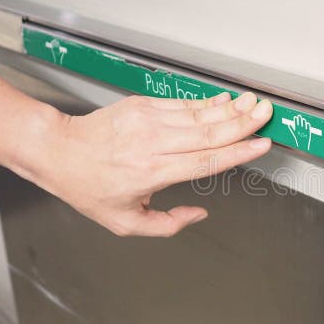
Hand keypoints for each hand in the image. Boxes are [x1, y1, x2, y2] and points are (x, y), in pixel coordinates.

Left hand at [26, 91, 272, 236]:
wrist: (57, 149)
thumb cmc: (88, 187)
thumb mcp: (124, 222)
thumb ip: (166, 224)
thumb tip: (198, 213)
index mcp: (152, 172)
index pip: (206, 161)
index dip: (238, 152)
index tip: (261, 145)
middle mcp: (153, 143)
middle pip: (209, 132)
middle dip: (243, 122)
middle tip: (266, 114)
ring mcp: (148, 120)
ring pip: (199, 115)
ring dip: (231, 108)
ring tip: (254, 103)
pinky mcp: (142, 105)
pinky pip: (182, 104)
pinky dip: (207, 102)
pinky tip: (224, 99)